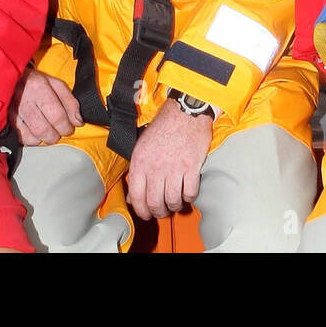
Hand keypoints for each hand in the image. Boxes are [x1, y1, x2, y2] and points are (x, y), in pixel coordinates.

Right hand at [12, 69, 81, 144]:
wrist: (10, 78)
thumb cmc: (35, 81)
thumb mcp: (55, 84)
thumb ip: (69, 101)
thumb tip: (78, 121)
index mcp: (38, 86)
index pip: (56, 115)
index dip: (66, 126)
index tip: (69, 128)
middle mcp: (24, 100)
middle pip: (43, 129)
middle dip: (55, 135)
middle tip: (59, 132)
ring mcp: (12, 111)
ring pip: (31, 136)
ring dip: (44, 138)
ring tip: (48, 132)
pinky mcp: (6, 120)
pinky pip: (21, 138)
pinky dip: (31, 139)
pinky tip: (35, 132)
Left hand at [126, 99, 212, 220]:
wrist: (185, 112)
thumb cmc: (164, 126)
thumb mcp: (142, 145)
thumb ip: (137, 171)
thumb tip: (134, 196)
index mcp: (140, 161)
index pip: (137, 196)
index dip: (141, 210)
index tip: (146, 214)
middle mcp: (156, 167)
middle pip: (155, 203)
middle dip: (159, 212)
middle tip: (163, 211)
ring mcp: (174, 168)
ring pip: (173, 201)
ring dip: (175, 206)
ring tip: (176, 204)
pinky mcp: (192, 167)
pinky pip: (190, 193)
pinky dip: (189, 197)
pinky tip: (188, 194)